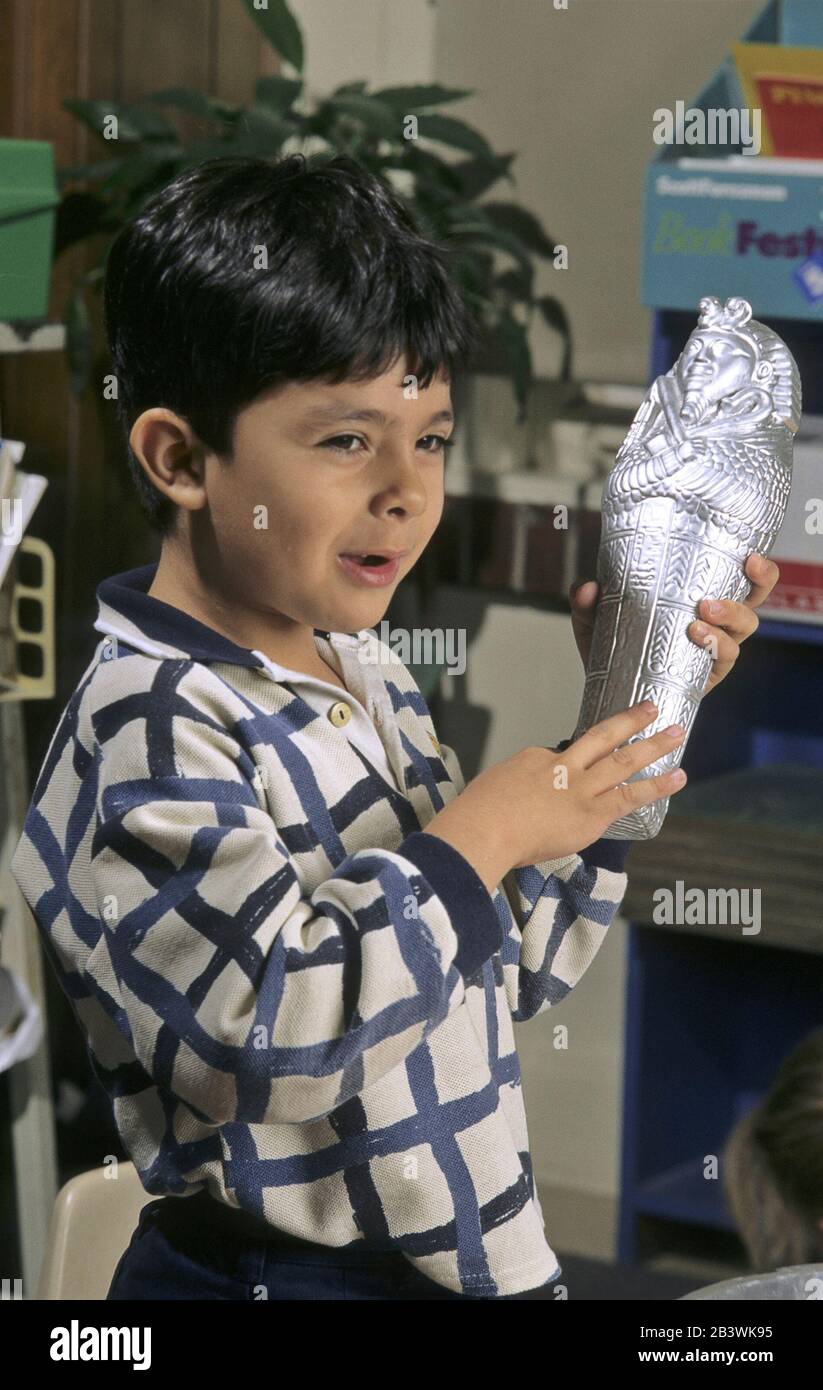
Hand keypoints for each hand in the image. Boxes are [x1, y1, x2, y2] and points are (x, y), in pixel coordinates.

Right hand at [423, 702, 687, 885]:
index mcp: (536, 759)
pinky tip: (677, 778)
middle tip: (652, 707)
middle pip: (602, 738)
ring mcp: (581, 789)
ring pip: (624, 761)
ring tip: (677, 733)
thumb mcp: (494, 787)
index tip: (572, 772)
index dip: (571, 765)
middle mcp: (563, 766)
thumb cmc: (478, 816)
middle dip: (629, 721)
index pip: (562, 758)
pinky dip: (656, 786)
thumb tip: (528, 797)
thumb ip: (519, 788)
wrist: (483, 829)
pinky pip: (630, 797)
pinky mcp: (593, 814)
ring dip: (654, 745)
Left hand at [568, 553, 779, 694]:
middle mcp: (717, 623)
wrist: (608, 693)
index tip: (751, 555)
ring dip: (729, 615)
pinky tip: (696, 636)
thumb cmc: (613, 647)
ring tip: (700, 616)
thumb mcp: (595, 620)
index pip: (740, 578)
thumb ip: (587, 603)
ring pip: (743, 629)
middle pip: (754, 600)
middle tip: (734, 575)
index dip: (757, 568)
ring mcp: (715, 650)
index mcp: (700, 600)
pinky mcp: (709, 675)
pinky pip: (723, 659)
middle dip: (757, 584)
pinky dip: (715, 645)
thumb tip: (588, 587)